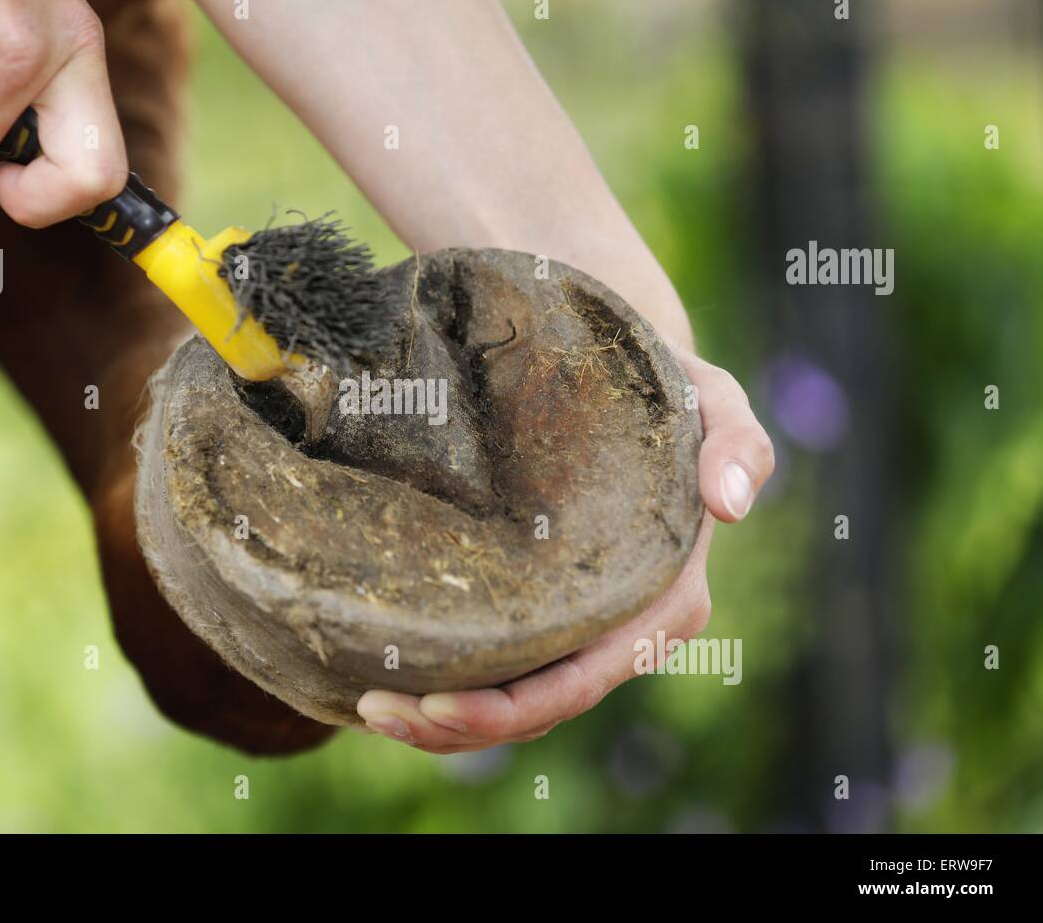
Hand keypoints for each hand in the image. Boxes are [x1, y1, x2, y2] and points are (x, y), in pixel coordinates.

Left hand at [356, 347, 774, 751]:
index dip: (509, 707)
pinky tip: (388, 684)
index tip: (431, 702)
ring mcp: (584, 633)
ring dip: (443, 724)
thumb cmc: (663, 392)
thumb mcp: (711, 399)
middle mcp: (625, 633)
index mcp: (666, 601)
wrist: (623, 382)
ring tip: (370, 709)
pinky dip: (448, 690)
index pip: (583, 679)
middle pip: (540, 707)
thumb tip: (731, 505)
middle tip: (374, 711)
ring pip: (517, 705)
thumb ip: (739, 442)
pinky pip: (503, 674)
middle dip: (459, 726)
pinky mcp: (549, 618)